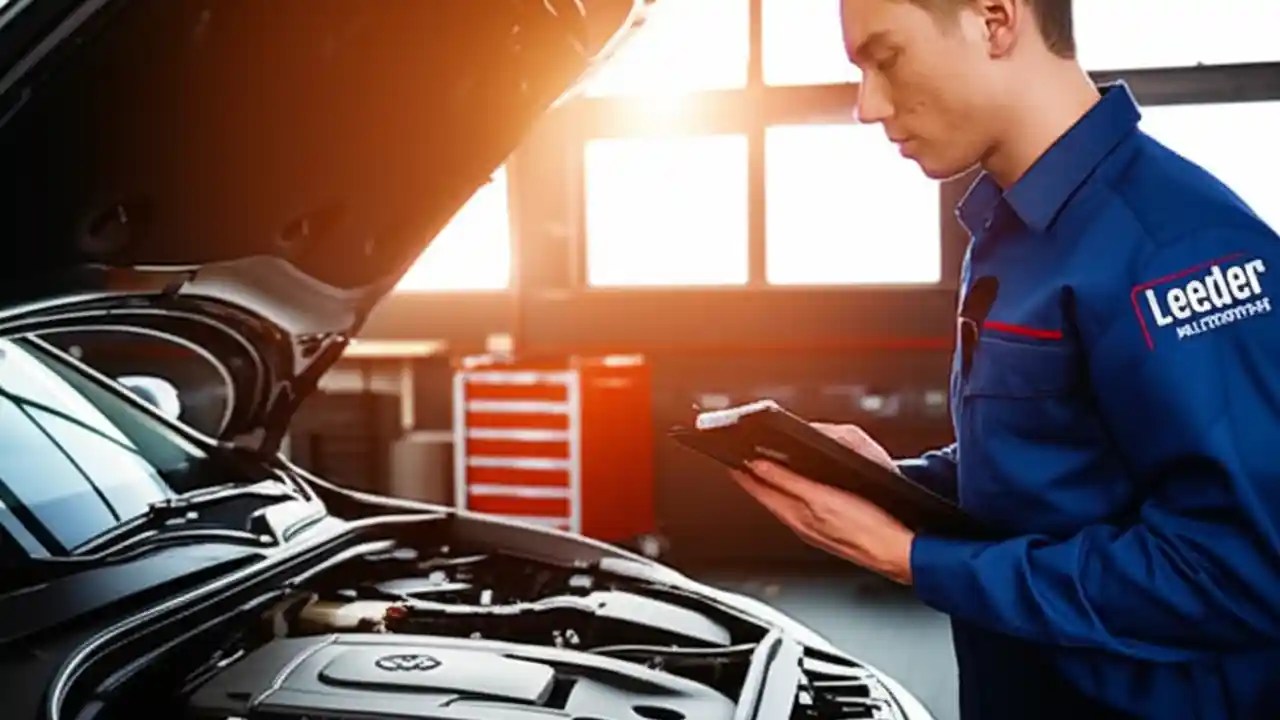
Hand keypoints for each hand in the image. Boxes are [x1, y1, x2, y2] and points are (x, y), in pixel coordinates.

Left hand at [729, 423, 913, 583]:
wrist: (897, 553)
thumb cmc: (865, 529)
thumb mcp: (820, 498)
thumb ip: (786, 482)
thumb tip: (757, 467)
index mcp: (794, 515)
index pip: (757, 489)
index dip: (742, 471)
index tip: (730, 456)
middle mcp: (800, 523)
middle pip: (767, 495)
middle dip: (754, 476)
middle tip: (741, 459)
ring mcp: (814, 528)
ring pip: (784, 502)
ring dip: (772, 484)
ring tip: (763, 469)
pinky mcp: (830, 529)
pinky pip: (801, 508)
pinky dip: (793, 494)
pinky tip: (799, 489)